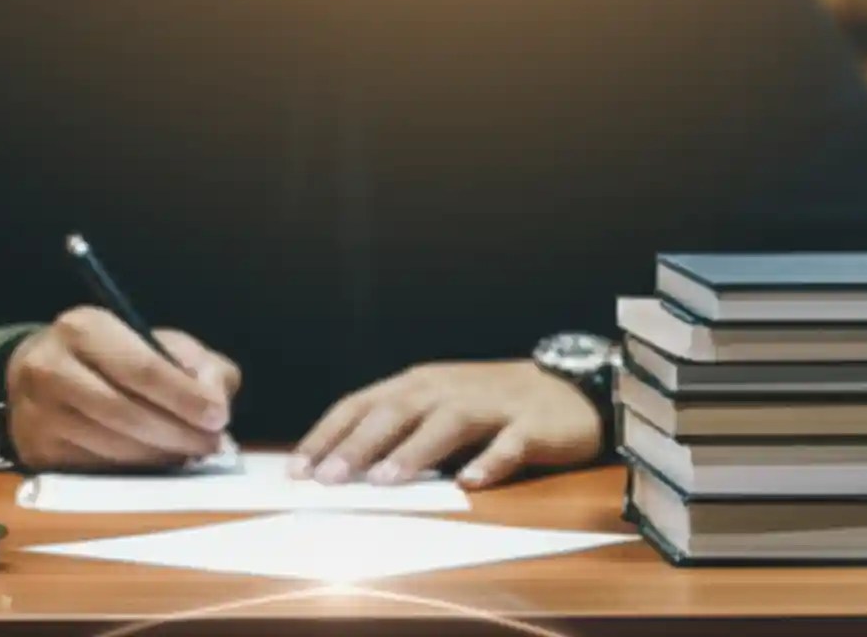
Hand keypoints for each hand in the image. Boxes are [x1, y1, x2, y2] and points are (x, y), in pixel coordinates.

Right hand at [6, 307, 241, 469]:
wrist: (44, 370)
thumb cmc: (113, 357)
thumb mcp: (158, 342)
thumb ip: (198, 364)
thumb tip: (214, 400)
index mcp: (84, 329)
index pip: (141, 368)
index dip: (184, 396)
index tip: (218, 416)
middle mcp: (50, 368)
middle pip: (125, 412)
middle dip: (177, 433)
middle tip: (210, 443)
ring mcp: (37, 414)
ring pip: (111, 447)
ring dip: (159, 457)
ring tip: (188, 453)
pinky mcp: (35, 452)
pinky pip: (95, 470)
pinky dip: (134, 472)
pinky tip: (155, 463)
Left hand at [290, 361, 601, 489]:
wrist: (569, 389)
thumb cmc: (490, 405)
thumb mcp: (435, 410)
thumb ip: (395, 433)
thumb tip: (340, 469)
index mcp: (417, 386)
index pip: (361, 405)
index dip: (328, 435)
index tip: (298, 470)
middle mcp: (446, 390)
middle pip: (396, 413)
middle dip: (358, 446)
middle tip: (328, 479)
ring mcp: (490, 405)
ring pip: (446, 424)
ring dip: (413, 452)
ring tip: (385, 481)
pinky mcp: (530, 424)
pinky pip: (509, 443)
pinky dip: (491, 460)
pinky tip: (473, 481)